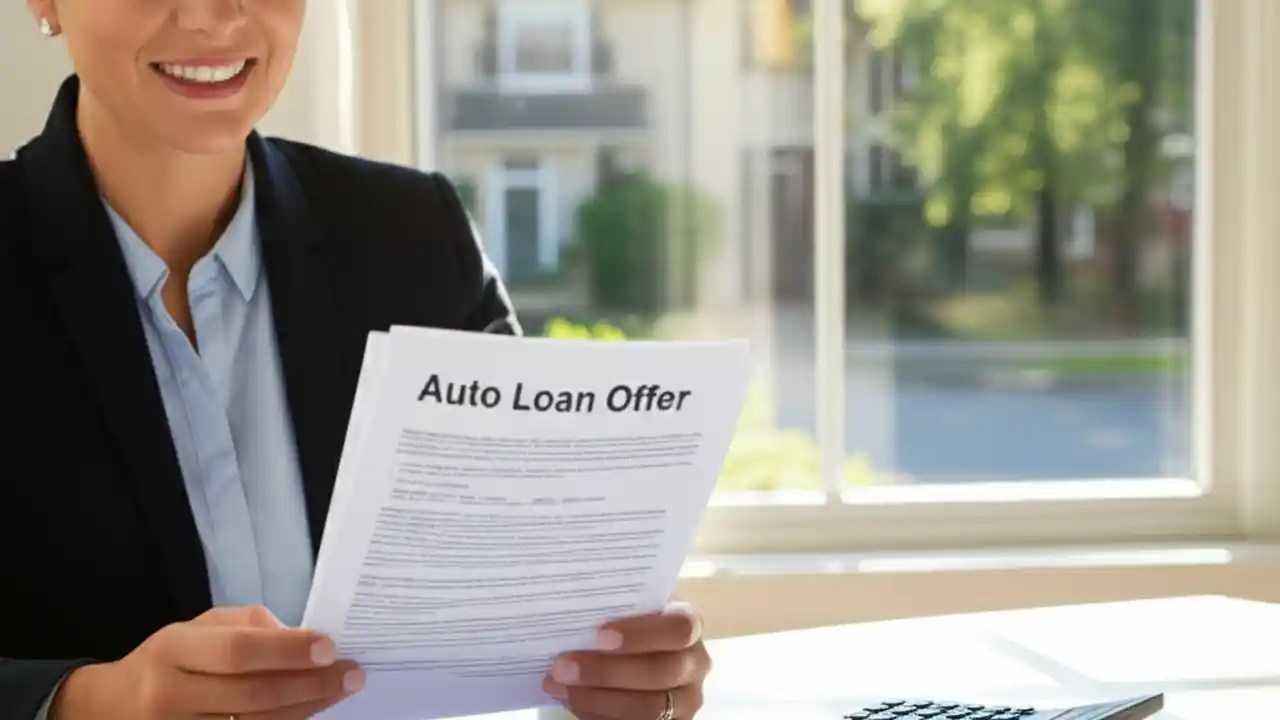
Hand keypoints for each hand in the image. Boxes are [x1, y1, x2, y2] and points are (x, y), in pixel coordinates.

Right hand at [50, 606, 363, 719]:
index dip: (286, 650)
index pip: (237, 652)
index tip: (329, 647)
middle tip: (353, 672)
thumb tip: (297, 636)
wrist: (112, 709)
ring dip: (307, 708)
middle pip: (253, 694)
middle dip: (311, 684)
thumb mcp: (198, 628)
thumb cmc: (169, 659)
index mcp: (173, 651)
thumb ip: (247, 625)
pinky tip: (311, 710)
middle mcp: (172, 696)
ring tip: (341, 689)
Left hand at [542, 603, 710, 718]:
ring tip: (558, 685)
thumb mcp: (626, 606)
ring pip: (647, 709)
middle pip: (660, 673)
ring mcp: (685, 700)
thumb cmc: (629, 620)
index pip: (678, 629)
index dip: (641, 635)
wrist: (638, 647)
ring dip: (596, 698)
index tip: (599, 635)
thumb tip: (571, 617)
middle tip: (562, 665)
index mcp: (690, 624)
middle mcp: (695, 664)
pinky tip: (571, 700)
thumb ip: (609, 608)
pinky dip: (597, 715)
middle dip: (607, 672)